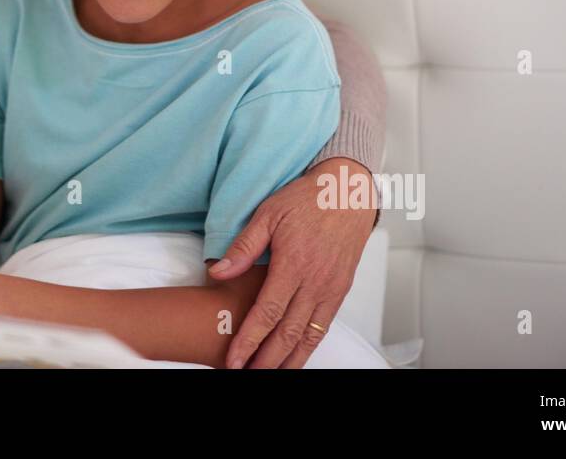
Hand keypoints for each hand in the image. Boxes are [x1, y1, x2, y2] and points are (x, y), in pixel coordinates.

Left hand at [209, 157, 376, 367]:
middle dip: (266, 359)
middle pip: (288, 333)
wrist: (348, 192)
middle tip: (247, 375)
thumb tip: (217, 272)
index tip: (233, 359)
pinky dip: (309, 347)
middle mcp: (316, 281)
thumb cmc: (306, 199)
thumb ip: (243, 247)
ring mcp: (331, 288)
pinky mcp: (340, 290)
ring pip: (309, 337)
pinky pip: (324, 327)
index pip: (267, 312)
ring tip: (269, 374)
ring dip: (289, 361)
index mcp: (294, 263)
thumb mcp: (268, 214)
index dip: (249, 339)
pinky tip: (296, 357)